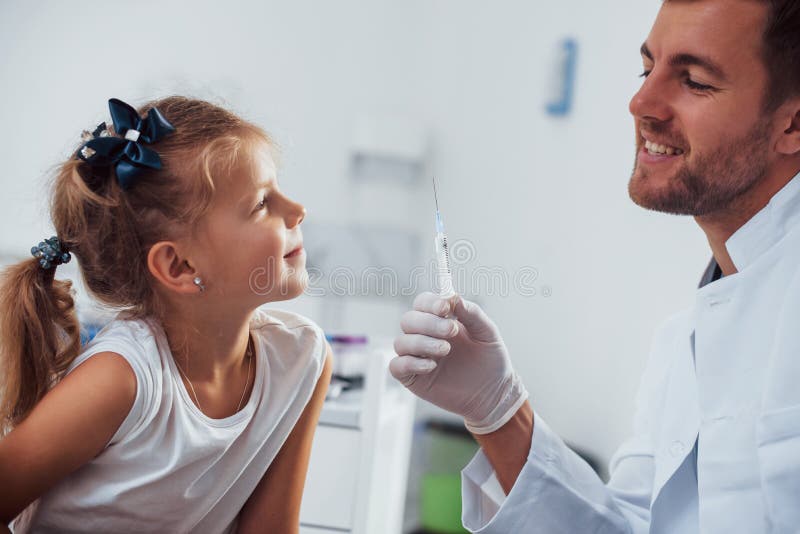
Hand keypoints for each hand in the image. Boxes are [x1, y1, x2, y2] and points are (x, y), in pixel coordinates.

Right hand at [391, 292, 527, 433]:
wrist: (493, 393)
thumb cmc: (490, 361)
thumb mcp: (487, 333)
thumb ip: (472, 313)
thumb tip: (454, 297)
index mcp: (440, 321)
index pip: (423, 303)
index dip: (430, 302)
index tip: (446, 307)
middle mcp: (424, 336)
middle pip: (408, 320)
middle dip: (428, 323)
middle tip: (451, 331)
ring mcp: (417, 357)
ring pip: (401, 342)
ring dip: (422, 342)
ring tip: (445, 350)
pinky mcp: (413, 378)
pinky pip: (397, 366)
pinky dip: (410, 363)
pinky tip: (431, 366)